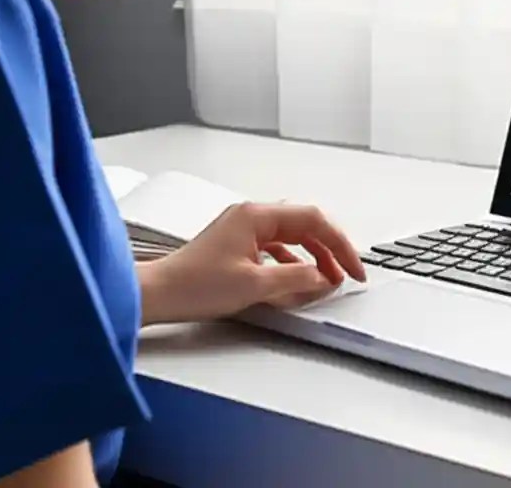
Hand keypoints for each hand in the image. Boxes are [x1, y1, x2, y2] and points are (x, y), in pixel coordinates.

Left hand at [137, 203, 366, 325]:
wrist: (157, 294)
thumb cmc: (193, 285)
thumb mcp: (254, 284)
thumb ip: (295, 279)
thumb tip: (322, 278)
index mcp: (256, 215)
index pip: (313, 220)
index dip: (339, 244)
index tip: (353, 268)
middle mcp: (250, 216)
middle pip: (304, 225)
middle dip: (329, 250)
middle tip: (346, 274)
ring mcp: (242, 230)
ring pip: (291, 238)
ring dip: (312, 258)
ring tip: (326, 280)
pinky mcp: (236, 247)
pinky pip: (275, 249)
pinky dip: (292, 264)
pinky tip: (297, 281)